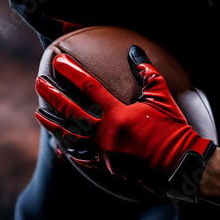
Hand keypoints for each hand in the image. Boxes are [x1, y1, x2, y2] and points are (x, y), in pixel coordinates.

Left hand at [34, 45, 213, 199]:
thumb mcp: (161, 96)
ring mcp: (103, 153)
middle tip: (39, 81)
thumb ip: (145, 71)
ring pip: (69, 136)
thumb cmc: (173, 129)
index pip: (89, 88)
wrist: (180, 166)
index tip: (58, 60)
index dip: (72, 72)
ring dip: (53, 123)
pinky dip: (69, 148)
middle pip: (71, 111)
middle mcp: (105, 134)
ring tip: (40, 112)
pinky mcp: (106, 168)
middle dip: (52, 94)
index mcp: (118, 115)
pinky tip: (60, 141)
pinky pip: (81, 157)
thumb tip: (133, 51)